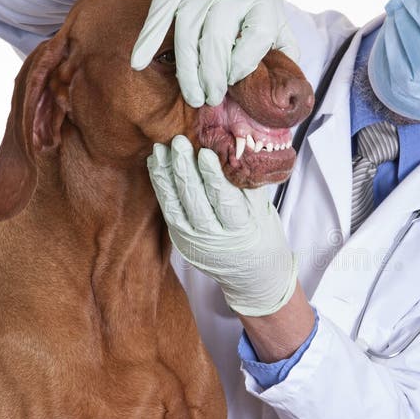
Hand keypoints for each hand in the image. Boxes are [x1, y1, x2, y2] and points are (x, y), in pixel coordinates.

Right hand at [131, 0, 298, 107]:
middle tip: (211, 99)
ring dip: (188, 72)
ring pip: (188, 37)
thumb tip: (289, 82)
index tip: (234, 80)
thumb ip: (281, 39)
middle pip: (218, 43)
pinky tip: (139, 63)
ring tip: (193, 96)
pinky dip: (147, 41)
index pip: (258, 38)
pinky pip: (157, 17)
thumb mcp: (271, 3)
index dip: (245, 65)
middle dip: (214, 79)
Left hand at [147, 136, 297, 316]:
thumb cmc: (262, 236)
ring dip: (165, 176)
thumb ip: (247, 183)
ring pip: (175, 206)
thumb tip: (233, 148)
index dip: (213, 176)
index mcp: (241, 231)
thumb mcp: (263, 212)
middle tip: (178, 142)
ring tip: (160, 149)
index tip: (205, 152)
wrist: (253, 276)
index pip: (224, 200)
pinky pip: (168, 211)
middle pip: (195, 201)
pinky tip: (156, 166)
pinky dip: (161, 187)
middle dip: (184, 170)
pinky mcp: (180, 242)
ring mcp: (193, 243)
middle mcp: (214, 240)